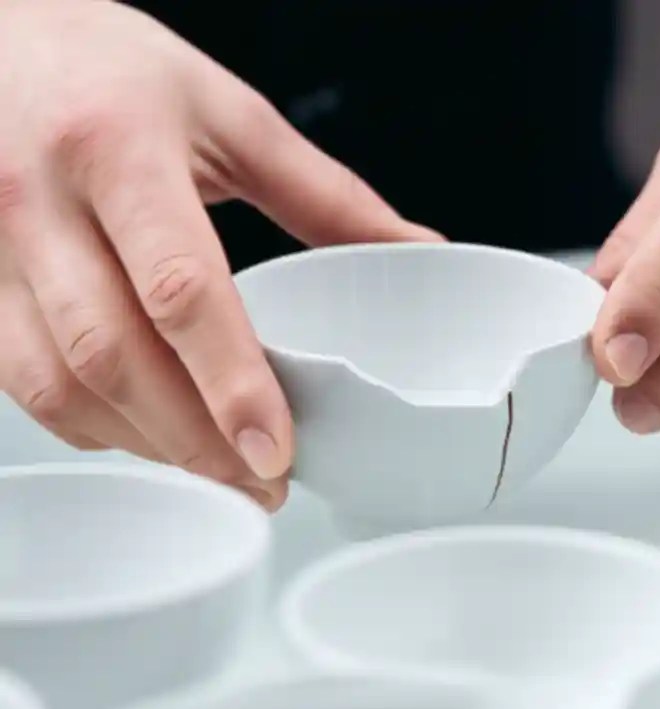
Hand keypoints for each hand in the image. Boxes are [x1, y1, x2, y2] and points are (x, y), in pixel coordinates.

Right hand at [0, 1, 440, 507]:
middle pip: (113, 354)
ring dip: (143, 444)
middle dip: (193, 440)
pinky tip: (147, 435)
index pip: (178, 288)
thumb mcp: (227, 112)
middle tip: (262, 483)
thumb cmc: (110, 69)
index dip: (230, 382)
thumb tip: (415, 252)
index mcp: (119, 148)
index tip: (277, 447)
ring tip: (216, 473)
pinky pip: (19, 380)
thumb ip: (323, 193)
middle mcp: (37, 200)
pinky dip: (89, 423)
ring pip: (57, 381)